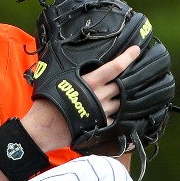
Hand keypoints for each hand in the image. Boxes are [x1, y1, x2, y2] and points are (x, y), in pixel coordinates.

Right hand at [23, 45, 141, 151]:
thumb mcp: (58, 79)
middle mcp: (100, 96)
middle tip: (135, 72)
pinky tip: (119, 112)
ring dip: (125, 97)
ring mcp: (103, 112)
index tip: (136, 50)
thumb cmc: (47, 103)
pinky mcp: (101, 126)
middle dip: (129, 78)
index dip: (128, 58)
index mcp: (91, 82)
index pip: (115, 67)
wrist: (43, 129)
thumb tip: (75, 63)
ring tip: (128, 92)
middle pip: (122, 84)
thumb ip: (72, 71)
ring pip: (122, 102)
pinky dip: (118, 114)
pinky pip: (116, 119)